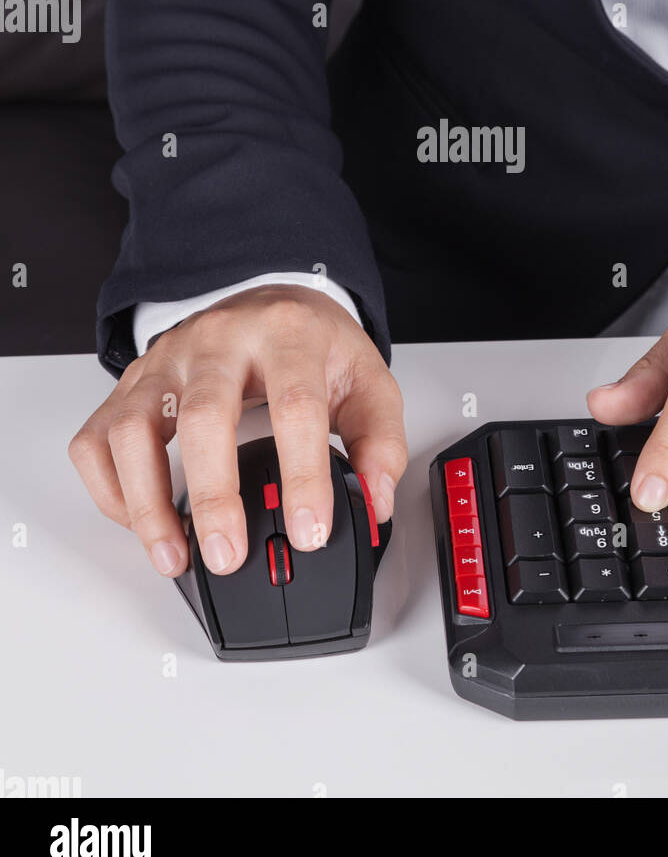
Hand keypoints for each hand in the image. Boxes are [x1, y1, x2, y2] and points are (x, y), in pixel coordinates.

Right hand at [69, 286, 406, 577]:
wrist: (272, 300)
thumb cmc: (314, 345)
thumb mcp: (366, 380)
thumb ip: (379, 442)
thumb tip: (375, 500)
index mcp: (287, 335)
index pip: (295, 406)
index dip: (303, 475)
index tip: (310, 531)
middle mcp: (219, 341)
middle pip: (204, 415)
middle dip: (214, 496)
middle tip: (228, 556)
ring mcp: (168, 360)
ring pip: (135, 428)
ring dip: (147, 502)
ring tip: (174, 556)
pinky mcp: (132, 382)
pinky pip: (98, 437)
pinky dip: (111, 489)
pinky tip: (142, 521)